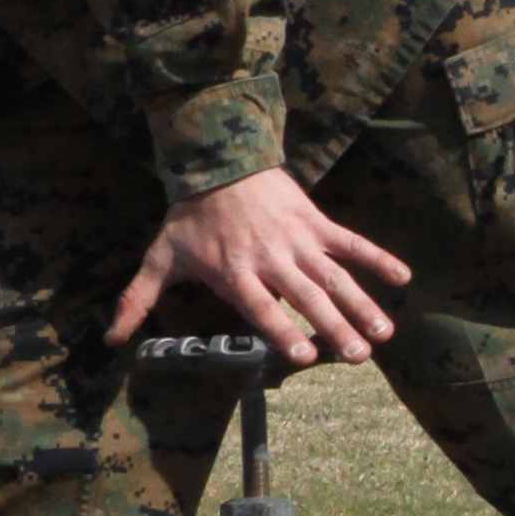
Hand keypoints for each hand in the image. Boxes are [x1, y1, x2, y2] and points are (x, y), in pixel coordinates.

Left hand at [104, 169, 408, 366]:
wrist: (217, 159)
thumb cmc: (190, 216)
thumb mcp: (161, 258)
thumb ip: (138, 299)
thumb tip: (111, 337)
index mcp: (236, 273)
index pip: (262, 308)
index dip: (282, 331)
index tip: (303, 356)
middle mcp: (271, 259)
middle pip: (307, 298)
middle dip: (334, 327)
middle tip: (357, 356)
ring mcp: (297, 239)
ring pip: (334, 276)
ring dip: (361, 304)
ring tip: (384, 334)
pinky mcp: (315, 221)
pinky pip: (350, 241)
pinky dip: (377, 257)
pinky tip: (403, 276)